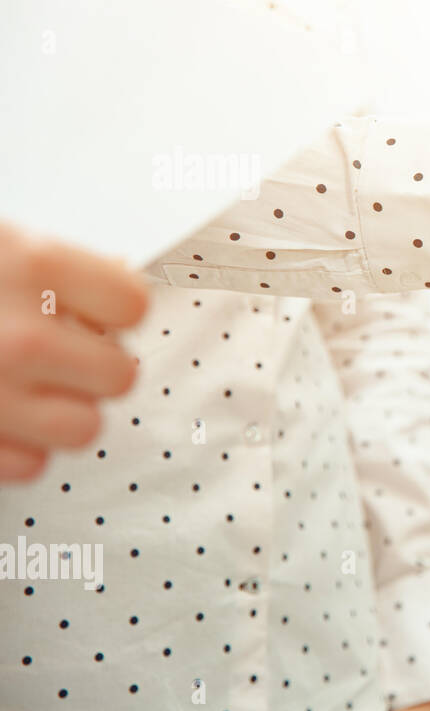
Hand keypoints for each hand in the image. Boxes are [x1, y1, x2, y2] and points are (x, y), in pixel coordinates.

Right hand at [0, 223, 148, 480]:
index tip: (96, 309)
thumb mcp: (1, 244)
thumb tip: (120, 274)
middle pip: (121, 376)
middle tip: (58, 352)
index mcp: (31, 267)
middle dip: (94, 366)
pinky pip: (32, 465)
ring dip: (62, 412)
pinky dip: (18, 445)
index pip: (135, 305)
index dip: (117, 309)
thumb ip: (61, 265)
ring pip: (85, 428)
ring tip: (28, 386)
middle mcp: (17, 336)